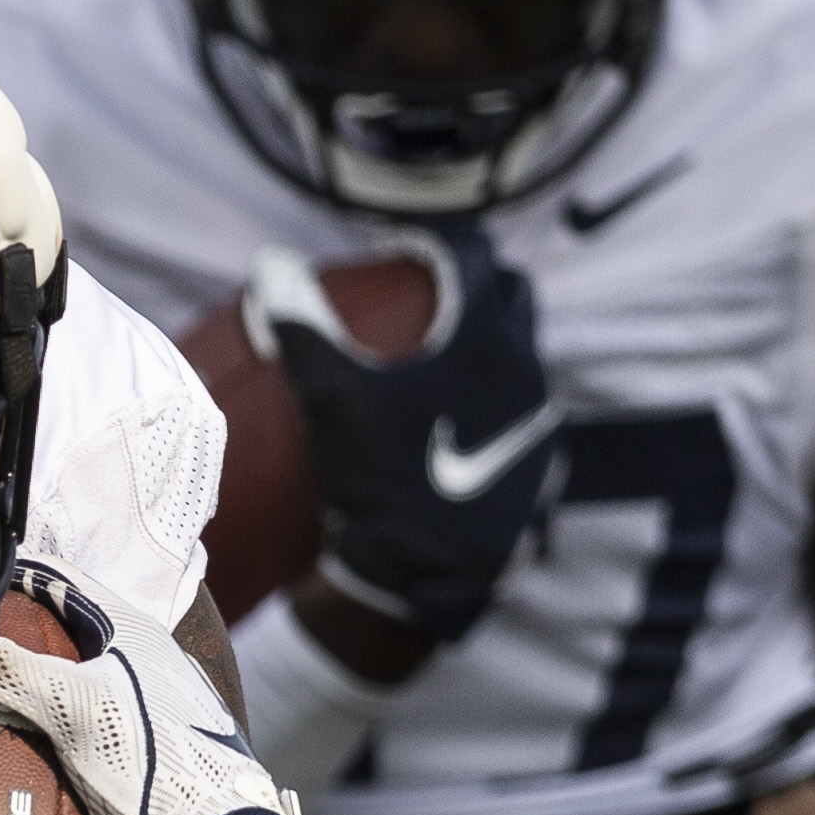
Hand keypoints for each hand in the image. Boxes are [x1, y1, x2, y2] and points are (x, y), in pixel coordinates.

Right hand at [0, 563, 299, 814]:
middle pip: (70, 623)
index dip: (10, 577)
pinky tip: (36, 736)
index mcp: (134, 628)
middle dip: (19, 627)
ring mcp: (151, 697)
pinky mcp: (150, 737)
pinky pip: (90, 708)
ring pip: (81, 667)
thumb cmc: (151, 760)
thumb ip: (14, 672)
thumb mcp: (73, 709)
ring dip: (37, 673)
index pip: (61, 577)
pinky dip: (55, 711)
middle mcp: (146, 654)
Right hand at [253, 226, 556, 643]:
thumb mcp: (330, 396)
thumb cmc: (378, 477)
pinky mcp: (543, 460)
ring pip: (525, 350)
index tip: (400, 249)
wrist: (422, 573)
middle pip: (514, 294)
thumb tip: (270, 261)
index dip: (435, 241)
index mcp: (484, 339)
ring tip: (443, 350)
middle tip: (430, 286)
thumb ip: (301, 322)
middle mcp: (527, 368)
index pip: (474, 256)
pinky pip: (526, 403)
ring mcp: (542, 417)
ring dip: (492, 335)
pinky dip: (498, 390)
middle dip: (478, 277)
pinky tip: (460, 414)